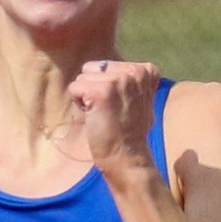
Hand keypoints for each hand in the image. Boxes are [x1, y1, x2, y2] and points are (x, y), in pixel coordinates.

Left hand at [68, 59, 159, 177]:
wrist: (127, 156)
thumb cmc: (129, 130)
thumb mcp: (139, 97)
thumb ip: (128, 79)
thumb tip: (105, 66)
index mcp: (146, 70)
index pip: (106, 65)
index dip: (106, 86)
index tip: (120, 104)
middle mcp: (135, 71)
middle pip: (92, 68)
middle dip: (94, 88)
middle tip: (109, 110)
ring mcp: (119, 80)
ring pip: (82, 77)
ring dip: (86, 97)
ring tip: (103, 113)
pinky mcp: (102, 91)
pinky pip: (74, 87)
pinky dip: (79, 103)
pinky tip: (94, 116)